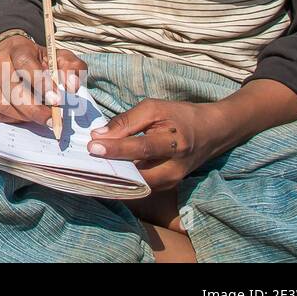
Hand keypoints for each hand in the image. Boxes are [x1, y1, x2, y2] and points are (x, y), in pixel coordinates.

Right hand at [0, 33, 85, 125]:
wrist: (12, 53)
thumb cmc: (39, 60)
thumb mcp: (59, 58)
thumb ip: (72, 69)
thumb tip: (72, 86)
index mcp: (18, 48)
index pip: (26, 65)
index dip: (41, 84)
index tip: (57, 101)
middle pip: (13, 90)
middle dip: (36, 110)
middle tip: (54, 120)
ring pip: (3, 104)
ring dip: (25, 116)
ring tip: (41, 117)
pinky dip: (12, 118)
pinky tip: (24, 115)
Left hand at [89, 99, 227, 190]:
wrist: (211, 132)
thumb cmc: (179, 116)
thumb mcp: (154, 109)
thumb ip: (126, 121)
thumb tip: (99, 135)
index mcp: (175, 143)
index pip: (141, 148)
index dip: (116, 148)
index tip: (93, 147)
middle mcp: (175, 168)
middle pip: (138, 174)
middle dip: (111, 169)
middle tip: (85, 163)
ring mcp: (171, 182)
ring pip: (137, 185)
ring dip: (114, 178)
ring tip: (91, 168)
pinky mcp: (166, 187)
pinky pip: (140, 187)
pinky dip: (122, 181)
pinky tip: (104, 172)